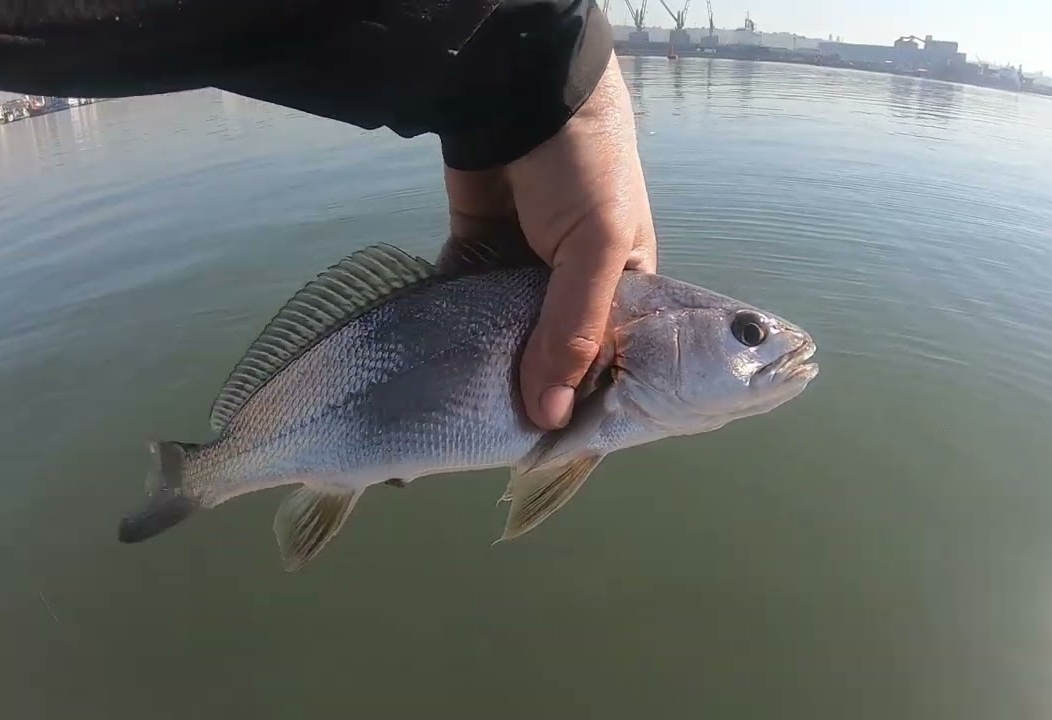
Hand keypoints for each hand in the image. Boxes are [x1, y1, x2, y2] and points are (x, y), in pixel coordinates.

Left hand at [443, 53, 656, 430]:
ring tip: (452, 421)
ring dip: (483, 369)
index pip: (610, 367)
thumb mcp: (597, 250)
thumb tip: (547, 419)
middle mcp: (574, 290)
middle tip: (490, 443)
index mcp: (624, 292)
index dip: (584, 408)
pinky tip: (426, 373)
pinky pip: (461, 305)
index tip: (548, 450)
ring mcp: (522, 273)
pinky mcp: (475, 253)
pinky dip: (445, 331)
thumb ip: (573, 332)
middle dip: (526, 396)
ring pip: (503, 338)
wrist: (521, 89)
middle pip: (551, 359)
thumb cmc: (584, 170)